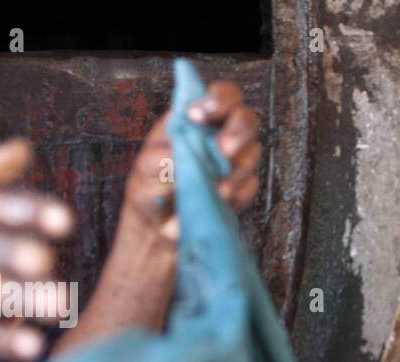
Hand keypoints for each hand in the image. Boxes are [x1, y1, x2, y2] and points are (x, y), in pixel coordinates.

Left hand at [122, 80, 263, 241]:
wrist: (158, 227)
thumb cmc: (151, 186)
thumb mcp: (146, 168)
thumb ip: (159, 158)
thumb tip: (177, 155)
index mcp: (197, 119)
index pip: (221, 95)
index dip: (218, 100)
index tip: (199, 115)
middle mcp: (220, 135)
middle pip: (247, 119)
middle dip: (237, 133)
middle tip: (223, 150)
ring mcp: (233, 161)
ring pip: (253, 152)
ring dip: (238, 167)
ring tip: (218, 185)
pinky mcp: (241, 187)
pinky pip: (250, 185)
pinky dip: (238, 192)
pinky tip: (220, 198)